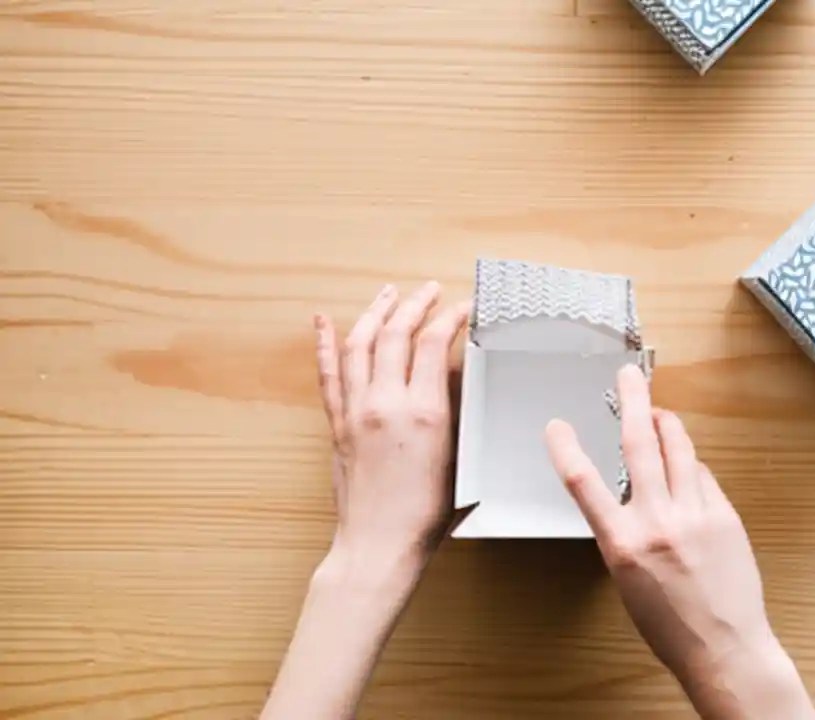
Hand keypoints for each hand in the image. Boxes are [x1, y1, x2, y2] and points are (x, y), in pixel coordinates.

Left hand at [313, 282, 470, 584]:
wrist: (379, 545)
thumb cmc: (425, 515)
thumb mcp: (458, 458)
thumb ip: (454, 413)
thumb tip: (452, 378)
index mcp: (424, 412)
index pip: (434, 344)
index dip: (450, 317)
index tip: (463, 306)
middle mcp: (386, 404)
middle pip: (396, 334)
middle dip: (414, 305)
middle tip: (429, 291)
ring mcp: (356, 411)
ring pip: (360, 344)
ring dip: (375, 312)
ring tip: (388, 293)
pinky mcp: (337, 425)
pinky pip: (329, 374)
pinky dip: (326, 344)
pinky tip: (324, 321)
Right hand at [544, 365, 814, 719]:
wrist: (723, 646)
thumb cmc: (670, 623)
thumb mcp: (627, 578)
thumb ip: (625, 531)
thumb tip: (632, 491)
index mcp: (622, 544)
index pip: (584, 484)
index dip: (566, 449)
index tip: (556, 425)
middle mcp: (657, 522)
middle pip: (640, 444)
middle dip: (632, 401)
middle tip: (628, 375)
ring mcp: (695, 514)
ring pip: (679, 449)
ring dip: (666, 422)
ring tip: (658, 410)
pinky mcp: (725, 514)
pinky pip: (703, 475)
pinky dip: (692, 465)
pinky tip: (687, 468)